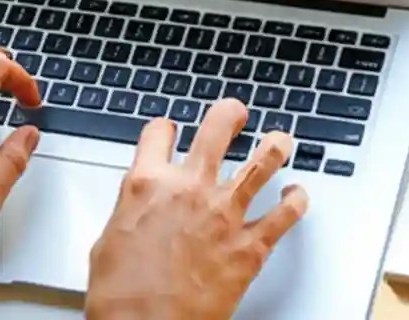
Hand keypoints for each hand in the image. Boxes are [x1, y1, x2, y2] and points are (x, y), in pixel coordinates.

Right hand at [86, 98, 309, 319]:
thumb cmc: (121, 295)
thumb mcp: (109, 239)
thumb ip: (132, 212)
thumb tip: (140, 209)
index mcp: (148, 183)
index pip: (160, 133)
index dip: (166, 129)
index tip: (171, 132)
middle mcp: (190, 189)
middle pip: (218, 129)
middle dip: (230, 115)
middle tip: (236, 113)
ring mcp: (225, 214)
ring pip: (263, 162)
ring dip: (275, 146)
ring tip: (280, 141)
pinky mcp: (250, 246)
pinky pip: (285, 215)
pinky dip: (296, 201)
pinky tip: (298, 195)